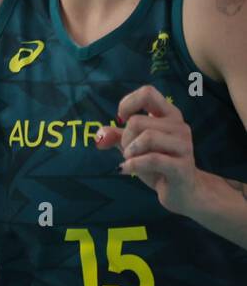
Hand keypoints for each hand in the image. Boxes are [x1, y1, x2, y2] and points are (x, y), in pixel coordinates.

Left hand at [95, 85, 198, 214]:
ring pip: (146, 137)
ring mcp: (184, 146)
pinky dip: (133, 165)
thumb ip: (117, 136)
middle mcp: (179, 127)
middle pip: (137, 121)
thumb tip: (101, 133)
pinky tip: (125, 170)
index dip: (128, 103)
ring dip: (130, 151)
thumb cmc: (158, 165)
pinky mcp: (182, 166)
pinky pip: (152, 159)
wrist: (183, 192)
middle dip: (125, 138)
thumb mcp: (134, 148)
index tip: (121, 119)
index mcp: (169, 116)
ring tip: (130, 161)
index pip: (148, 93)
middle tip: (128, 152)